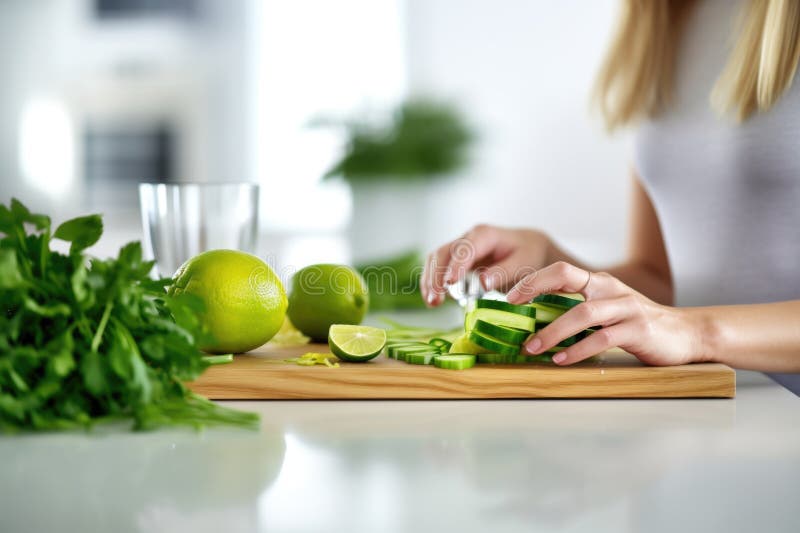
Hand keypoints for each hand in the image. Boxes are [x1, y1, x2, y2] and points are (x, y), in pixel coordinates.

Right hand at [421, 225, 553, 306]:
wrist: (529, 247)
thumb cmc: (527, 254)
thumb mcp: (523, 263)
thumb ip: (503, 272)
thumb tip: (482, 282)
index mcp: (485, 234)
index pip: (465, 249)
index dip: (456, 265)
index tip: (450, 283)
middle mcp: (468, 237)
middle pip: (443, 253)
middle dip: (436, 276)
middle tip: (435, 300)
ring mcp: (460, 247)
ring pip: (436, 259)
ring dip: (430, 280)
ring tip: (432, 303)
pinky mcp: (456, 259)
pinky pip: (437, 267)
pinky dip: (432, 282)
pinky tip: (432, 299)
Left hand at [509, 261, 703, 365]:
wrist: (687, 334)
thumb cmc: (637, 325)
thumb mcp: (607, 311)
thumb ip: (578, 312)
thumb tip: (535, 326)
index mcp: (599, 283)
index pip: (561, 271)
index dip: (534, 280)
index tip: (510, 297)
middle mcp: (610, 289)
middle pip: (568, 277)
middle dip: (536, 289)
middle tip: (513, 310)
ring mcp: (626, 308)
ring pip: (582, 314)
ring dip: (553, 331)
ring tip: (532, 348)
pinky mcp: (637, 330)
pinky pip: (602, 339)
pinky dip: (578, 350)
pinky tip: (561, 360)